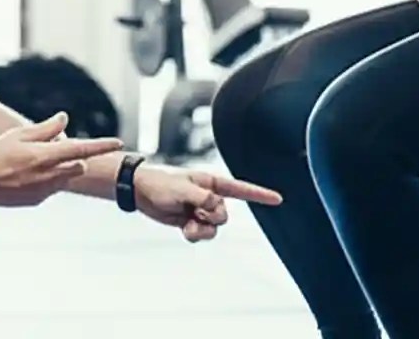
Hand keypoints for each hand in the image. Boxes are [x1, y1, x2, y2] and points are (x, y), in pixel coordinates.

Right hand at [0, 112, 123, 207]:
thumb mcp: (20, 135)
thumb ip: (46, 128)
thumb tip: (65, 118)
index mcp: (47, 156)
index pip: (83, 149)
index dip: (102, 146)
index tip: (118, 142)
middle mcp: (50, 176)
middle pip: (77, 164)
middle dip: (73, 156)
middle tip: (48, 147)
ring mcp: (44, 191)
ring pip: (65, 177)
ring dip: (60, 168)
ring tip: (31, 162)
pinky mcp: (37, 200)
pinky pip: (50, 187)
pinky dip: (45, 180)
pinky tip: (22, 176)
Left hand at [132, 165, 282, 242]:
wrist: (140, 191)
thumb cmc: (160, 183)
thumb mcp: (182, 188)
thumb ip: (202, 197)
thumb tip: (218, 207)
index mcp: (211, 182)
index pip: (240, 189)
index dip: (260, 195)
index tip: (278, 199)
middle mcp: (209, 196)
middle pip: (224, 215)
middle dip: (211, 218)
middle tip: (195, 211)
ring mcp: (200, 209)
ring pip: (214, 228)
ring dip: (201, 230)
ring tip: (186, 222)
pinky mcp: (190, 220)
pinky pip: (202, 235)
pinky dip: (194, 235)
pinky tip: (183, 229)